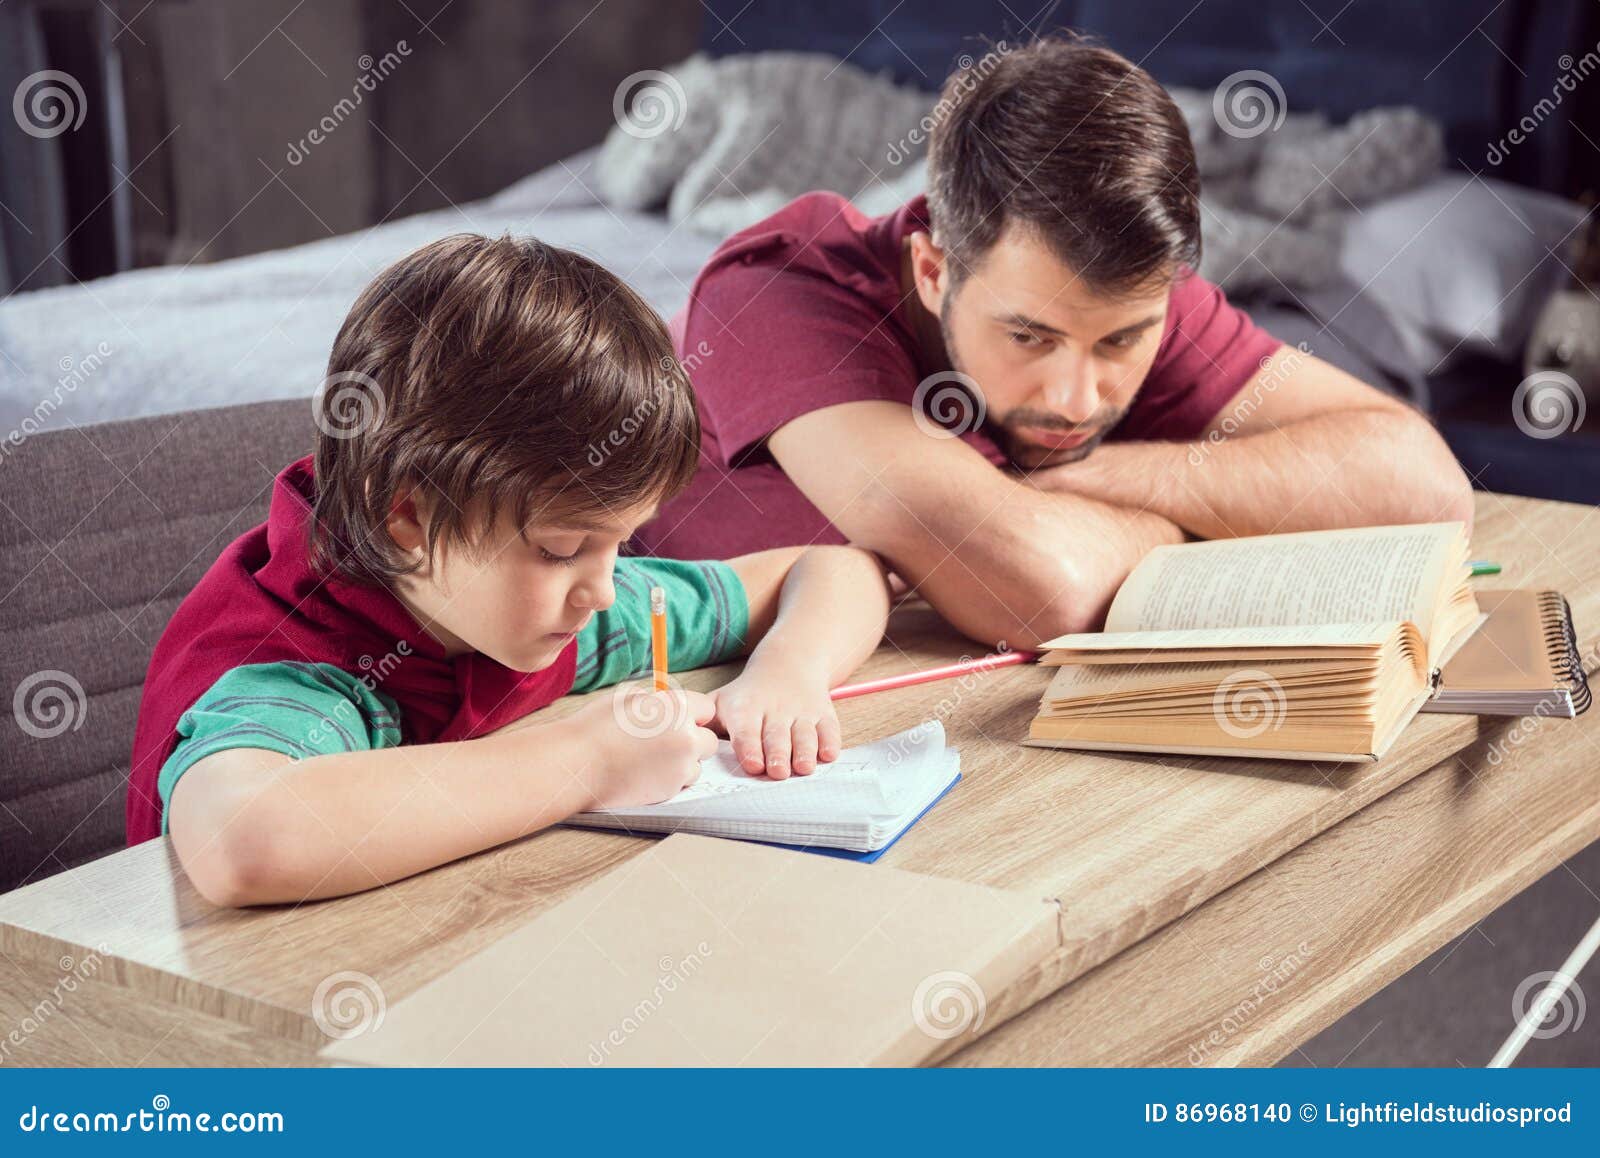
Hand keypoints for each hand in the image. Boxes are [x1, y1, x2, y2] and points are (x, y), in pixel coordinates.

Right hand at [568, 687, 718, 810]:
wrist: (579, 762)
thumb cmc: (597, 727)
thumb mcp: (629, 698)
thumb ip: (657, 702)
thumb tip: (667, 704)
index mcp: (677, 707)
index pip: (706, 709)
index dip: (692, 715)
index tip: (678, 720)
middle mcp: (686, 736)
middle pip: (708, 740)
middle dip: (693, 741)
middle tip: (667, 742)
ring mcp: (681, 766)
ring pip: (697, 765)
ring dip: (683, 763)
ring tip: (651, 760)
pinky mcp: (671, 789)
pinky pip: (681, 783)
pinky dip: (670, 779)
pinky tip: (646, 773)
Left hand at [710, 663, 840, 779]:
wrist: (790, 662)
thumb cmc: (748, 694)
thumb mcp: (722, 699)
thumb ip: (702, 720)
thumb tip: (680, 741)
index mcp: (746, 709)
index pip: (746, 730)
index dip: (749, 746)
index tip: (752, 764)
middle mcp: (775, 710)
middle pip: (776, 735)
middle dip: (777, 753)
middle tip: (777, 773)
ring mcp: (801, 712)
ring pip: (804, 734)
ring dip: (804, 751)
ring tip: (802, 768)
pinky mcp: (823, 714)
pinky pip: (829, 728)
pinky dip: (830, 742)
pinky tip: (828, 755)